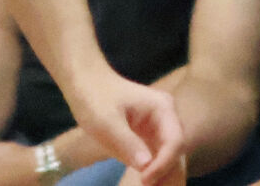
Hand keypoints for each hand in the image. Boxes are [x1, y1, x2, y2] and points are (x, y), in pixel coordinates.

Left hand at [65, 69, 185, 183]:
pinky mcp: (150, 138)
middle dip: (166, 174)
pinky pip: (157, 159)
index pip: (174, 142)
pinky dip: (153, 173)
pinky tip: (145, 185)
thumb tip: (146, 166)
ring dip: (162, 176)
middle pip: (176, 153)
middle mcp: (167, 118)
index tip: (144, 180)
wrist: (84, 83)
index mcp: (163, 108)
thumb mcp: (106, 121)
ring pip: (169, 159)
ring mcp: (159, 128)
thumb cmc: (94, 97)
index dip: (163, 164)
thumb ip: (127, 142)